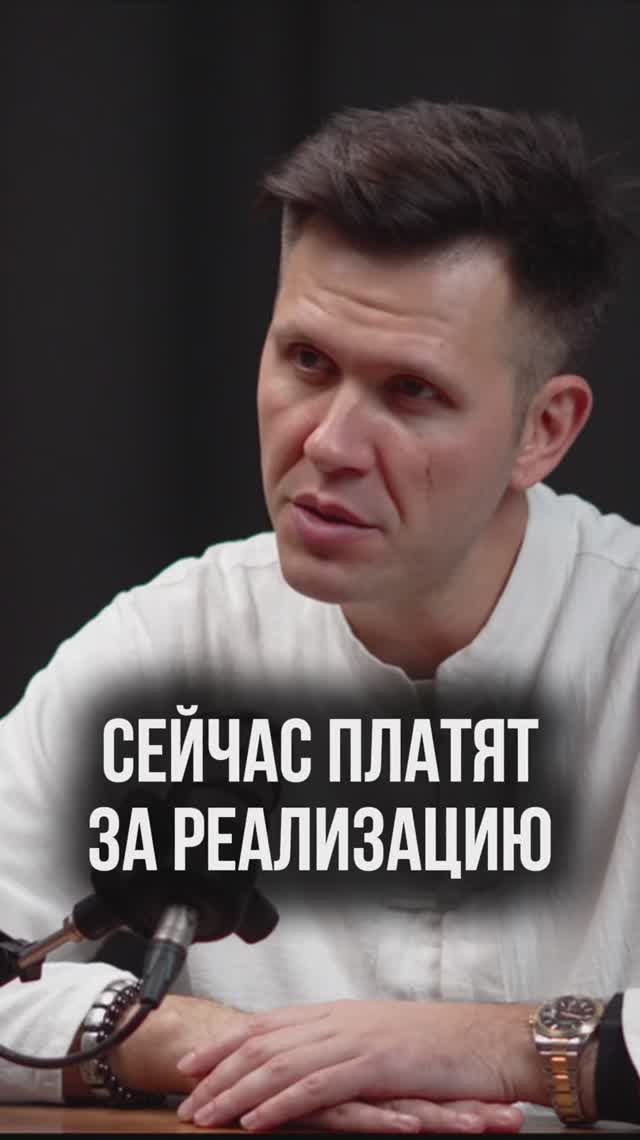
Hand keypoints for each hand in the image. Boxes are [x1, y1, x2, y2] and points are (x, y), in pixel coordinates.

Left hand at [175, 998, 544, 1129]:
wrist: (490, 1042)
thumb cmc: (445, 1045)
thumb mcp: (383, 1039)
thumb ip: (344, 1046)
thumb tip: (313, 1062)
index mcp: (339, 1013)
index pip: (269, 1023)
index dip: (227, 1040)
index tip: (193, 1059)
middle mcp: (339, 1020)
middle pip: (264, 1041)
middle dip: (219, 1069)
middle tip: (185, 1095)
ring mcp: (354, 1040)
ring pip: (280, 1063)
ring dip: (236, 1090)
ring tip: (205, 1113)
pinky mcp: (373, 1065)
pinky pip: (315, 1087)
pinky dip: (279, 1105)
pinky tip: (254, 1122)